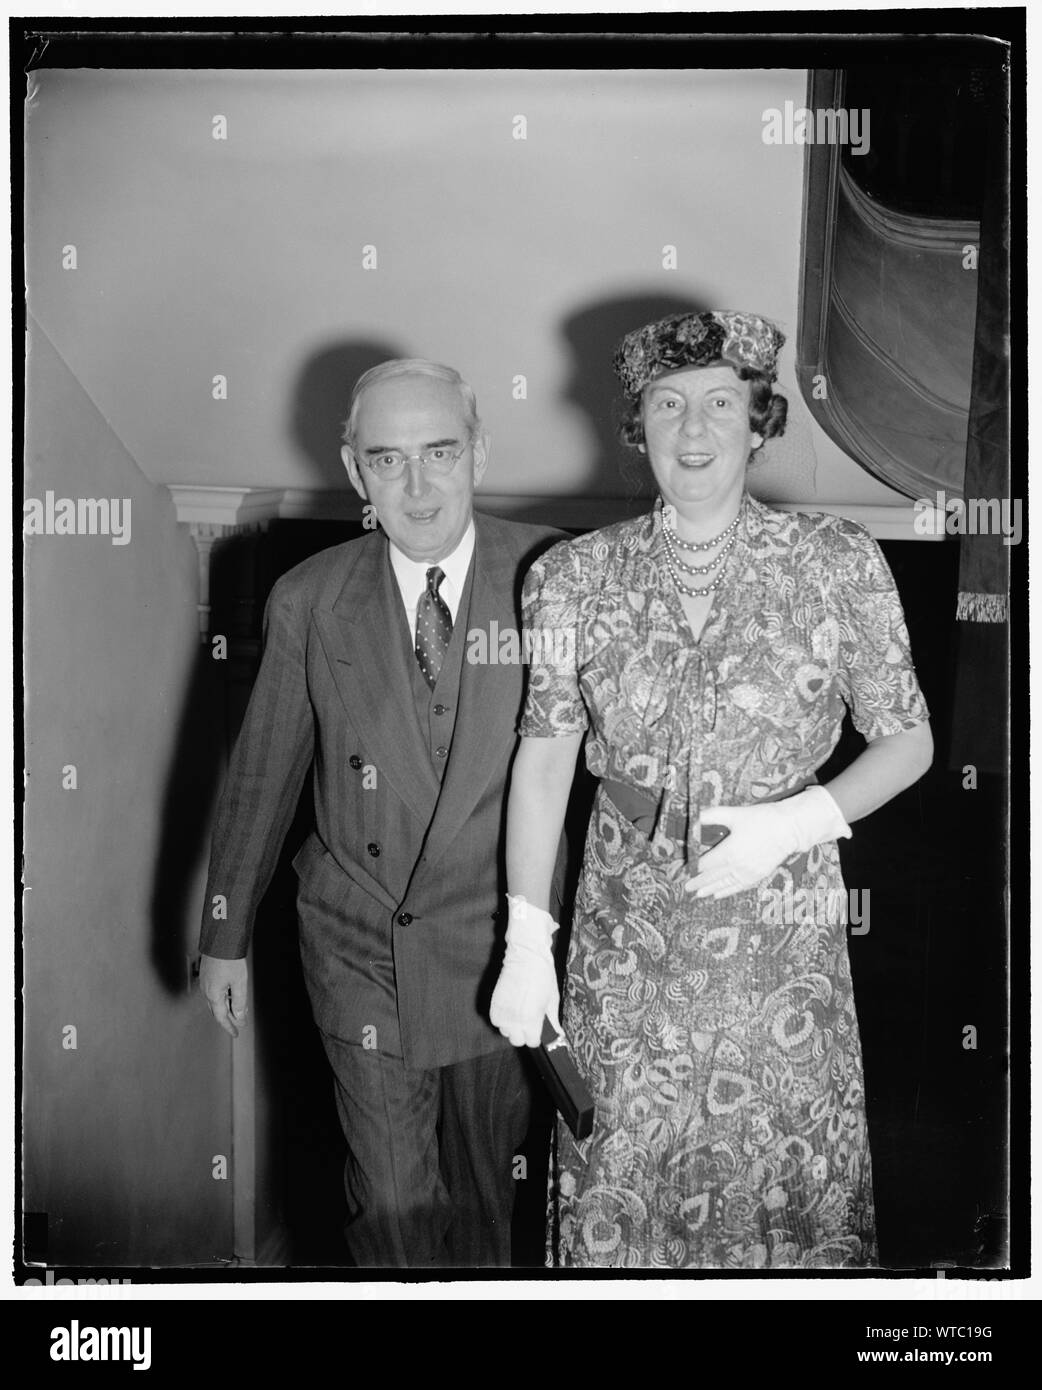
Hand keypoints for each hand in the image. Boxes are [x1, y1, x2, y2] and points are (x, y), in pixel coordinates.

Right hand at [199, 954, 248, 1037]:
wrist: (220, 940)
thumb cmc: (230, 960)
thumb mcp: (239, 983)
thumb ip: (239, 1002)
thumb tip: (238, 1017)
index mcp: (213, 995)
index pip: (221, 1017)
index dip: (229, 1026)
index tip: (236, 1033)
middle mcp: (206, 991)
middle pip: (217, 1010)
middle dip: (228, 1018)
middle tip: (239, 1023)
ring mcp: (205, 982)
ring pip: (215, 1001)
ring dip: (226, 1007)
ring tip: (238, 1010)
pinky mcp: (206, 975)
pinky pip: (213, 992)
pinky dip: (222, 998)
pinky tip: (231, 995)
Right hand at [490, 895, 559, 1046]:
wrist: (526, 955)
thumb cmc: (543, 975)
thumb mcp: (552, 999)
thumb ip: (553, 1020)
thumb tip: (559, 1035)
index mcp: (532, 1019)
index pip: (532, 1042)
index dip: (535, 1036)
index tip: (537, 1028)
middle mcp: (515, 1018)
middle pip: (517, 1040)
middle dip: (523, 1033)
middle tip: (528, 1021)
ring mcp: (503, 1011)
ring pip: (505, 1031)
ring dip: (511, 1026)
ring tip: (518, 1013)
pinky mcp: (494, 1003)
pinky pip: (495, 1021)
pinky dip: (501, 1018)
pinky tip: (509, 1009)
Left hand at [685, 787, 850, 899]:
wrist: (789, 829)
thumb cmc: (762, 819)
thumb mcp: (735, 814)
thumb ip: (712, 816)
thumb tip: (695, 818)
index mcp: (729, 852)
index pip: (705, 865)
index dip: (693, 867)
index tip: (683, 869)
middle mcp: (737, 867)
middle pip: (712, 878)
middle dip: (698, 883)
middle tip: (685, 887)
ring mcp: (748, 874)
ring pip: (724, 885)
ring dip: (710, 890)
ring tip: (698, 894)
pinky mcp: (757, 876)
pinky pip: (738, 887)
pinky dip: (726, 892)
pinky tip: (717, 895)